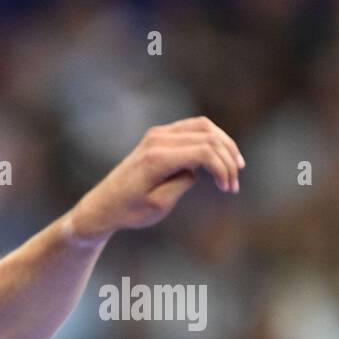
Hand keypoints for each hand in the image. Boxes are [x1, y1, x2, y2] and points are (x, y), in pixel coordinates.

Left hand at [67, 116, 244, 242]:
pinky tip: (220, 156)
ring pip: (204, 127)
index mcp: (157, 159)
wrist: (102, 205)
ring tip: (235, 166)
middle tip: (234, 183)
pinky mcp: (158, 135)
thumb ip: (183, 182)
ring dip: (224, 145)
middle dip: (228, 158)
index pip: (204, 151)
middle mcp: (157, 140)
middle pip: (208, 136)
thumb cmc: (129, 211)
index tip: (228, 190)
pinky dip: (211, 139)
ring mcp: (157, 134)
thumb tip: (199, 167)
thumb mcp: (159, 205)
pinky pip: (193, 128)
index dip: (223, 168)